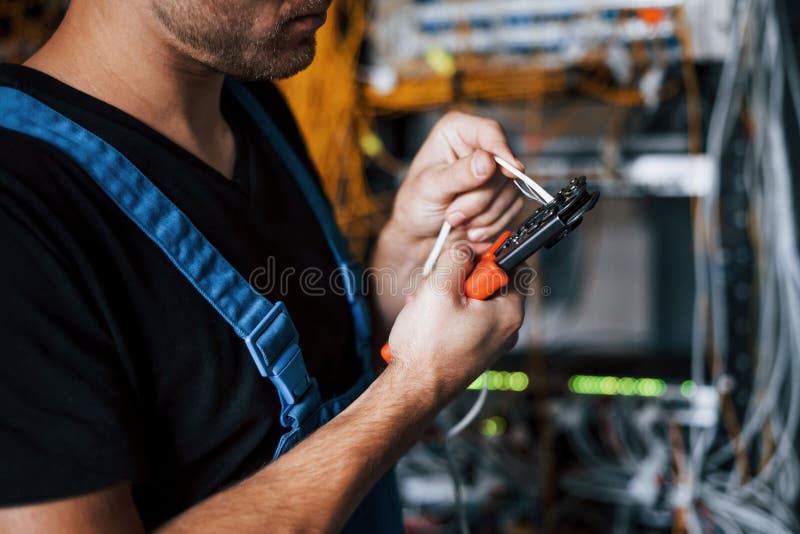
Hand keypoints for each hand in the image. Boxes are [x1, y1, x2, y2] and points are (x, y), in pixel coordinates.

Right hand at [384, 242, 523, 399]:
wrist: (412, 390)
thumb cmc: (427, 347)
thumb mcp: (439, 287)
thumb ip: (457, 257)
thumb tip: (467, 247)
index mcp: (509, 311)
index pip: (511, 264)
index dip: (485, 252)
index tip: (462, 253)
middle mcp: (506, 328)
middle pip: (487, 281)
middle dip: (456, 277)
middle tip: (435, 285)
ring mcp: (490, 341)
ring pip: (470, 300)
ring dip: (444, 295)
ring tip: (423, 306)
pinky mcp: (473, 350)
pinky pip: (462, 320)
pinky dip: (443, 314)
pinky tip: (424, 321)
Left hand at [389, 111, 525, 244]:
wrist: (419, 234)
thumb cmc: (416, 203)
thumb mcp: (431, 187)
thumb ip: (459, 174)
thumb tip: (487, 161)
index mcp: (456, 131)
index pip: (489, 131)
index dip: (501, 150)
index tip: (509, 172)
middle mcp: (477, 147)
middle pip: (502, 167)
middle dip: (478, 199)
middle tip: (452, 214)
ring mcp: (492, 171)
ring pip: (510, 190)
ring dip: (483, 214)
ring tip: (456, 221)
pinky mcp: (502, 193)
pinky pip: (513, 206)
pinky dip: (492, 222)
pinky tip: (471, 227)